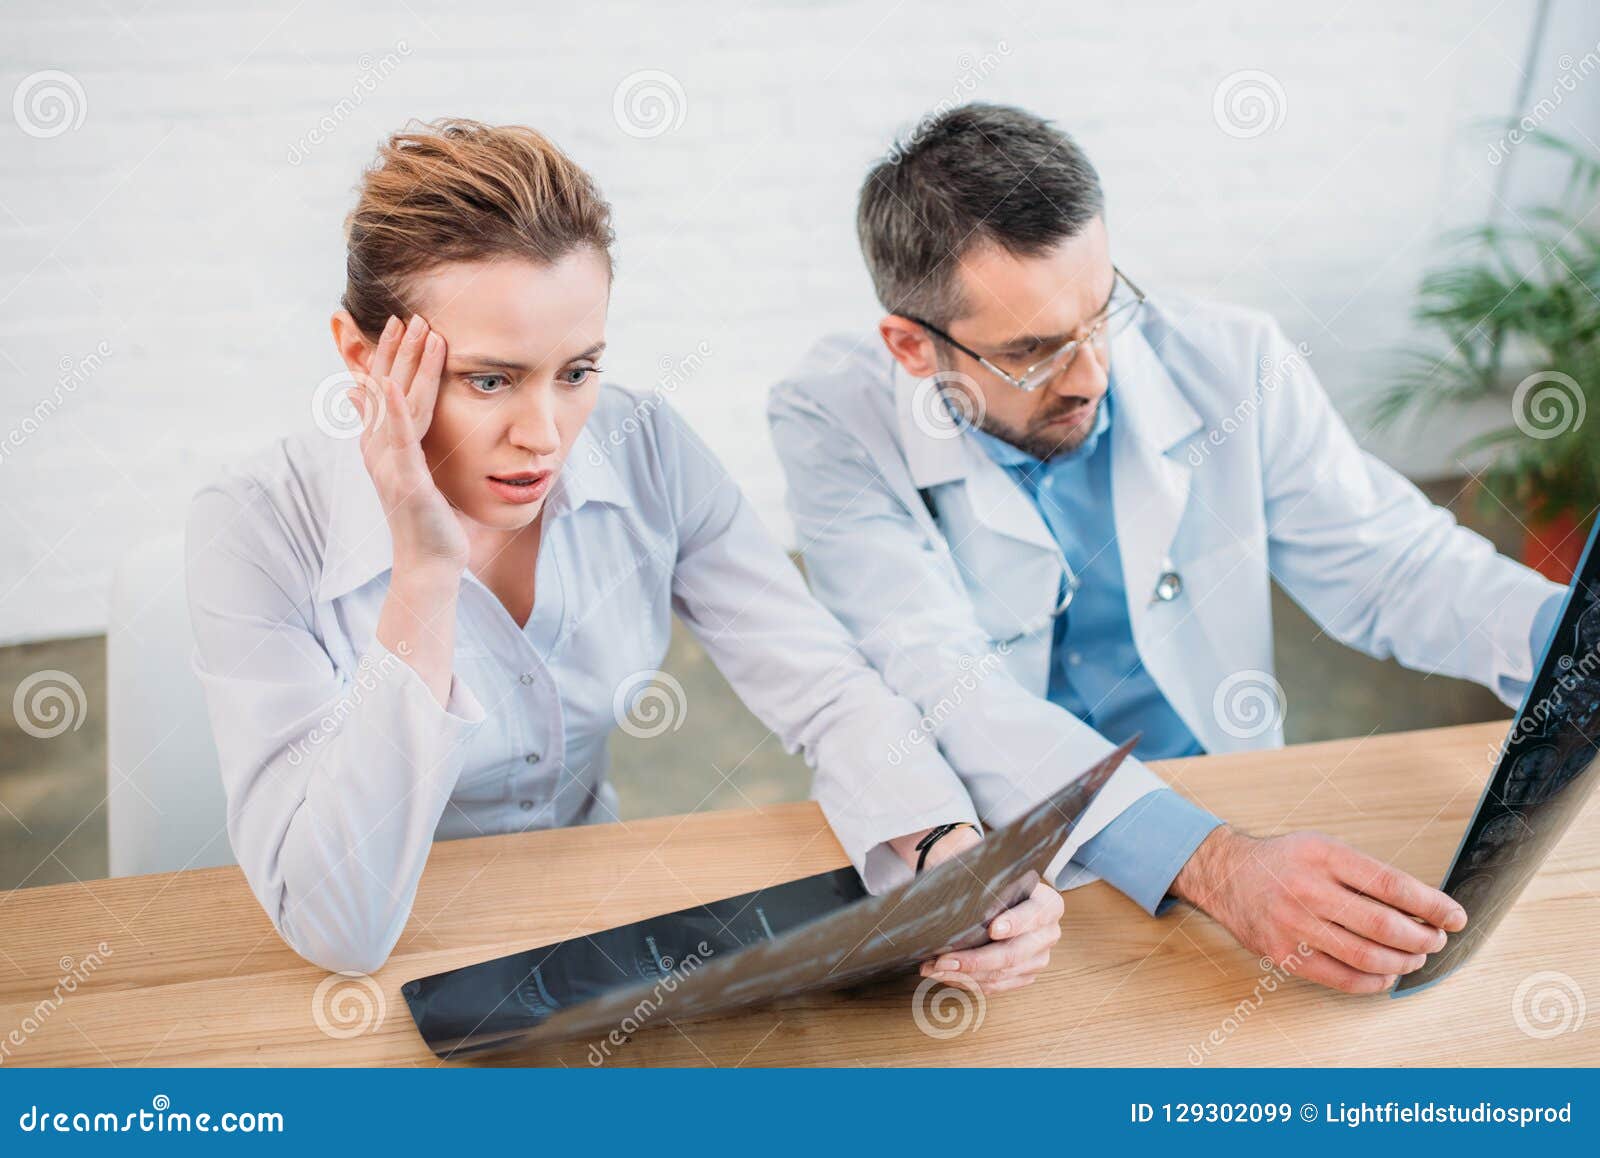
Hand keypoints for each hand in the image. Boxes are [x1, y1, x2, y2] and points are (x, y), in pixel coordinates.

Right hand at [346, 314, 468, 572]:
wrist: (430, 562)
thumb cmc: (426, 518)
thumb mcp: (409, 468)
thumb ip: (392, 434)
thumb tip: (361, 398)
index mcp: (382, 445)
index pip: (385, 390)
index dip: (391, 355)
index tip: (400, 321)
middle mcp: (379, 450)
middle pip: (388, 389)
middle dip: (397, 350)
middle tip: (405, 313)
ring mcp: (390, 464)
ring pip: (396, 404)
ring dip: (403, 364)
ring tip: (411, 330)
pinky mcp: (405, 480)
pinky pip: (400, 439)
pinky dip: (395, 410)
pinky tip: (394, 383)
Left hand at [894, 824, 1064, 993]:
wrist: (994, 895)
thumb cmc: (991, 881)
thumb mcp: (992, 870)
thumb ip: (982, 873)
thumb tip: (954, 870)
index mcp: (1049, 904)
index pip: (1034, 914)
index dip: (1014, 923)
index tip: (992, 928)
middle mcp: (1048, 934)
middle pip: (1014, 953)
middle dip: (975, 960)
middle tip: (944, 960)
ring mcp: (1038, 959)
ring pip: (1001, 975)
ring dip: (963, 974)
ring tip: (933, 968)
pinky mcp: (1023, 976)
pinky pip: (995, 986)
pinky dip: (966, 982)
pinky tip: (943, 974)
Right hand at [1173, 826, 1466, 993]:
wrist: (1227, 876)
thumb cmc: (1283, 862)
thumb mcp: (1323, 847)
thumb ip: (1365, 873)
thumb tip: (1422, 906)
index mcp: (1323, 856)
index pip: (1392, 885)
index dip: (1432, 905)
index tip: (1454, 916)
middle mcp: (1308, 889)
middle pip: (1385, 925)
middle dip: (1423, 938)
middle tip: (1435, 939)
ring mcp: (1294, 925)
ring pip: (1367, 956)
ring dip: (1404, 961)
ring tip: (1415, 957)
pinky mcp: (1284, 954)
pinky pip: (1342, 978)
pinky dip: (1375, 981)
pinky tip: (1387, 973)